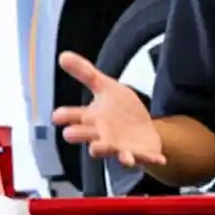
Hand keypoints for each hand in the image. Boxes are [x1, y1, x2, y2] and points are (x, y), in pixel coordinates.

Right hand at [51, 51, 165, 167]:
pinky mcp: (140, 154)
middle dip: (80, 135)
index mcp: (93, 119)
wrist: (143, 129)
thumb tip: (63, 55)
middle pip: (88, 136)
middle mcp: (103, 136)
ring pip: (112, 152)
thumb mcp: (105, 86)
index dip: (65, 116)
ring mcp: (120, 147)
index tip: (56, 116)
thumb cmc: (119, 110)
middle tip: (70, 133)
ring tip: (100, 149)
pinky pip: (145, 158)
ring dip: (109, 151)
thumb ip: (85, 72)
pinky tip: (158, 158)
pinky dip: (151, 159)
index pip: (74, 117)